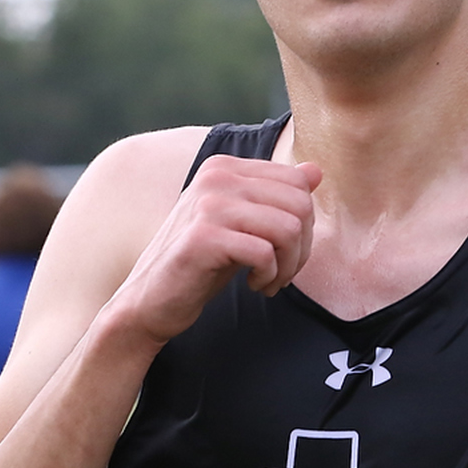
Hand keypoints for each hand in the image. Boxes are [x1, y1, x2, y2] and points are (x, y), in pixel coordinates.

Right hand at [109, 155, 321, 344]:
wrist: (152, 299)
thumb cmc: (202, 263)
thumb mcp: (243, 224)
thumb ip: (275, 195)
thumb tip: (316, 170)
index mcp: (225, 167)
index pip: (297, 182)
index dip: (305, 223)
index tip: (286, 251)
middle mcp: (216, 177)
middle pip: (299, 205)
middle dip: (301, 247)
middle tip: (281, 273)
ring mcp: (207, 205)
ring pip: (287, 229)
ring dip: (288, 265)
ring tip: (269, 281)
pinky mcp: (203, 238)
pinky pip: (265, 253)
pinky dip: (269, 276)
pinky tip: (254, 284)